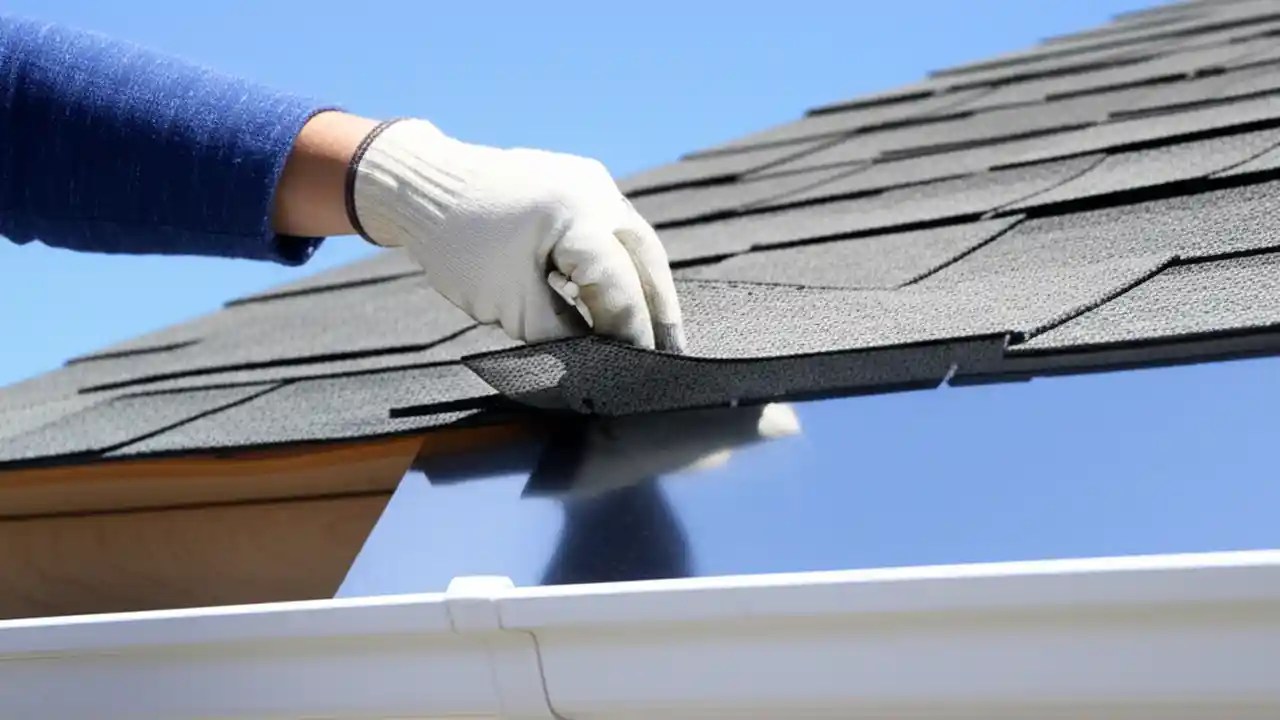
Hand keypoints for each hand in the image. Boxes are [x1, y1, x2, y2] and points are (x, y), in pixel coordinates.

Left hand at [348, 119, 685, 350]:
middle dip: (661, 310)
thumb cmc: (459, 246)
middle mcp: (594, 191)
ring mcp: (590, 181)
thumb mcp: (511, 305)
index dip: (632, 331)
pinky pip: (613, 228)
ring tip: (654, 332)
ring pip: (635, 241)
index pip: (620, 284)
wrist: (423, 187)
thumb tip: (597, 363)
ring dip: (645, 286)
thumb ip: (561, 336)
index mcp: (575, 215)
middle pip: (646, 258)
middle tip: (673, 353)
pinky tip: (621, 296)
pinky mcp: (579, 182)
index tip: (638, 369)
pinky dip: (622, 264)